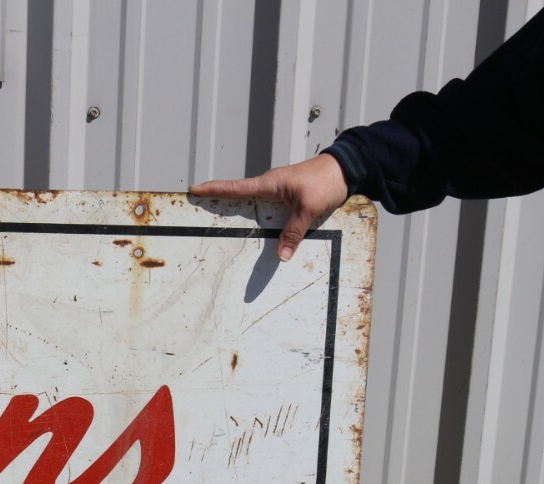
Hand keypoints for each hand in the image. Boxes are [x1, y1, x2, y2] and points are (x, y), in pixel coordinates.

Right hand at [190, 153, 348, 261]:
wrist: (348, 168)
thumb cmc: (327, 181)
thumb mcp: (309, 208)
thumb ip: (294, 232)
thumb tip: (281, 255)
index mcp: (270, 183)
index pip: (235, 187)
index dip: (214, 189)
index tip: (194, 189)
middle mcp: (270, 185)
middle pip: (238, 195)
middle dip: (219, 200)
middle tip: (199, 205)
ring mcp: (278, 190)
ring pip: (254, 204)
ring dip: (240, 211)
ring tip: (223, 223)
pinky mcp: (288, 195)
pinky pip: (268, 208)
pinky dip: (259, 217)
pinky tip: (258, 228)